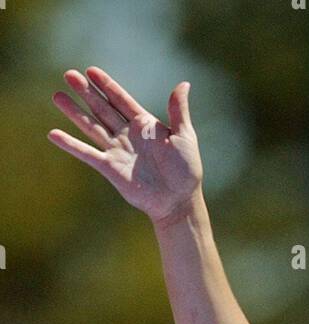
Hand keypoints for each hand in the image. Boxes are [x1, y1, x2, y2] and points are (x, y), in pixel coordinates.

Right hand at [48, 67, 202, 224]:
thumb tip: (184, 84)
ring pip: (91, 126)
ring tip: (57, 96)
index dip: (106, 85)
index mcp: (144, 124)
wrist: (178, 200)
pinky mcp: (110, 168)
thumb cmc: (186, 170)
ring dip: (74, 112)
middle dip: (86, 92)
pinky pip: (87, 153)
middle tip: (69, 74)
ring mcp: (117, 151)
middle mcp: (127, 135)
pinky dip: (71, 144)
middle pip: (102, 108)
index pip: (120, 99)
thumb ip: (179, 110)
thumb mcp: (185, 136)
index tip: (91, 70)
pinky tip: (53, 134)